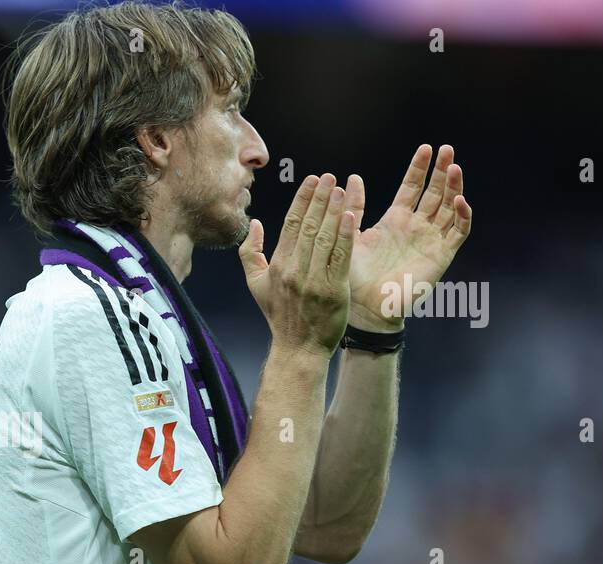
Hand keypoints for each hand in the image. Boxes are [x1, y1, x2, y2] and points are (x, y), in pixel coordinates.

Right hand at [239, 173, 354, 357]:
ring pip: (325, 238)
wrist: (298, 348)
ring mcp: (314, 281)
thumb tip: (255, 223)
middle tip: (329, 177)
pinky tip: (352, 216)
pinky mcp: (333, 291)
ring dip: (334, 211)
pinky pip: (340, 258)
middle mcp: (294, 271)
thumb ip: (250, 253)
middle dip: (320, 199)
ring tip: (341, 189)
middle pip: (308, 227)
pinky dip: (346, 236)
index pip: (291, 225)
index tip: (312, 180)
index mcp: (277, 266)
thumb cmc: (279, 315)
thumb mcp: (255, 284)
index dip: (302, 200)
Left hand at [344, 144, 472, 330]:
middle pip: (435, 192)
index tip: (426, 148)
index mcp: (395, 219)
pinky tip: (459, 200)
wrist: (365, 307)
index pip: (412, 187)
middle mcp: (416, 226)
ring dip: (454, 187)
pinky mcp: (442, 255)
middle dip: (442, 170)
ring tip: (454, 166)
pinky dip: (462, 216)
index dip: (420, 168)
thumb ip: (353, 207)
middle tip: (447, 148)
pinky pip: (458, 232)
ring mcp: (431, 239)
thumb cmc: (355, 276)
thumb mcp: (351, 234)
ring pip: (449, 207)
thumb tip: (351, 177)